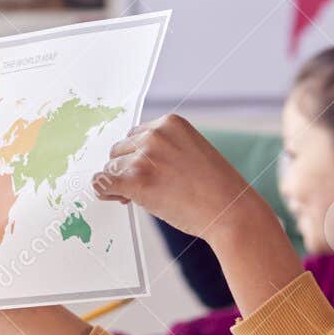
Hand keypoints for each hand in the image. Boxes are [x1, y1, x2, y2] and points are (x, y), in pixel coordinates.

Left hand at [91, 114, 261, 239]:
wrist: (231, 211)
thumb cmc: (215, 188)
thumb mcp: (191, 151)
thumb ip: (163, 149)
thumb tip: (128, 161)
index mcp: (170, 123)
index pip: (135, 135)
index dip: (138, 157)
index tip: (151, 173)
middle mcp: (154, 134)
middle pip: (119, 150)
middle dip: (127, 169)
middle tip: (146, 189)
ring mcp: (144, 156)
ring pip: (111, 167)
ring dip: (119, 183)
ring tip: (139, 197)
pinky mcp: (135, 180)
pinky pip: (102, 182)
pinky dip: (104, 191)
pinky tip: (117, 198)